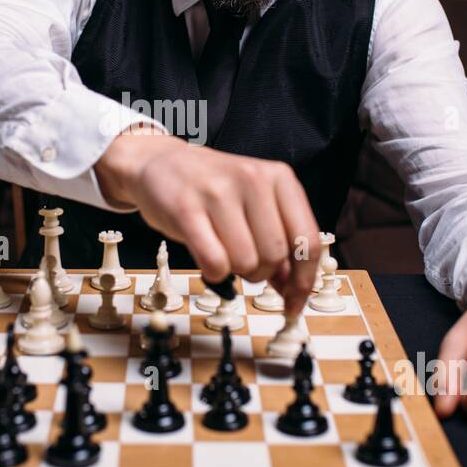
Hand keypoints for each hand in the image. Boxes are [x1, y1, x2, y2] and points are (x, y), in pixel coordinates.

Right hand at [94, 131, 320, 314]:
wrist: (160, 163)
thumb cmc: (210, 188)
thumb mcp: (254, 203)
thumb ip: (277, 241)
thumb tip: (292, 289)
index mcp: (279, 178)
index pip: (306, 241)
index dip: (303, 281)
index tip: (294, 304)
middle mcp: (253, 180)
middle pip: (276, 256)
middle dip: (261, 272)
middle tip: (243, 263)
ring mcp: (219, 192)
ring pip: (246, 262)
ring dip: (234, 271)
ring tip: (222, 251)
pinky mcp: (187, 209)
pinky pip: (215, 263)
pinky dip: (213, 273)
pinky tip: (207, 259)